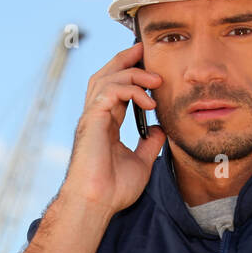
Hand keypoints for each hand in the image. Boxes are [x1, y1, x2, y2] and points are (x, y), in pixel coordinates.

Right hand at [62, 42, 166, 215]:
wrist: (96, 203)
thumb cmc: (113, 190)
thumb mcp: (141, 163)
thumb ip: (149, 145)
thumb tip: (160, 130)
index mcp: (105, 124)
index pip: (115, 89)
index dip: (129, 74)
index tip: (148, 65)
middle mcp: (96, 116)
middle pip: (106, 75)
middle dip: (125, 59)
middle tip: (144, 49)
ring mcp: (92, 117)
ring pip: (106, 78)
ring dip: (132, 73)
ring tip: (155, 80)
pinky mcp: (92, 121)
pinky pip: (109, 91)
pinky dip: (130, 89)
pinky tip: (148, 101)